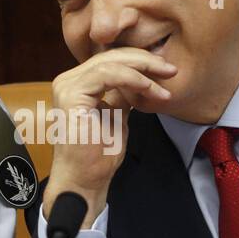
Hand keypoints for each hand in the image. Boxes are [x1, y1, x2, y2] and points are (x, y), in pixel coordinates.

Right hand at [42, 48, 176, 226]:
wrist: (84, 181)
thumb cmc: (98, 157)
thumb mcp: (117, 117)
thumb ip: (123, 97)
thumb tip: (140, 81)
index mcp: (78, 84)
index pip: (112, 60)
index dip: (141, 62)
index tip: (167, 72)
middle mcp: (68, 81)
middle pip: (111, 56)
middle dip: (146, 60)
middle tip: (171, 70)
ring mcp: (67, 86)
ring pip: (111, 61)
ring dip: (143, 70)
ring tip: (165, 81)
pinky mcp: (71, 95)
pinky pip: (106, 75)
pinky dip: (132, 79)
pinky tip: (149, 88)